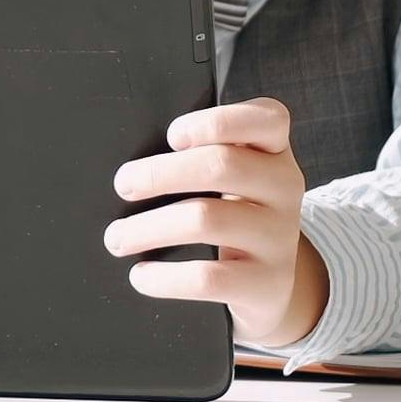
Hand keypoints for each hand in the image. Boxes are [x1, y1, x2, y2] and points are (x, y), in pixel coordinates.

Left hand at [106, 97, 327, 346]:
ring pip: (208, 220)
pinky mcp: (267, 282)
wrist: (267, 281)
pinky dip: (165, 277)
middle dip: (161, 173)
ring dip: (149, 227)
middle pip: (222, 166)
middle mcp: (284, 188)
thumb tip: (130, 170)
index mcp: (273, 151)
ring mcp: (279, 236)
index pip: (266, 119)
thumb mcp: (228, 179)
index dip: (217, 122)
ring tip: (116, 238)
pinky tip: (141, 275)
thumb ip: (196, 158)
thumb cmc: (230, 213)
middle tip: (123, 185)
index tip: (172, 136)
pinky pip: (209, 278)